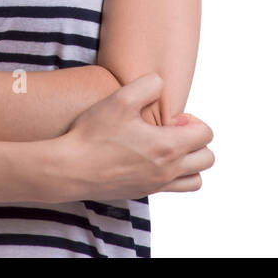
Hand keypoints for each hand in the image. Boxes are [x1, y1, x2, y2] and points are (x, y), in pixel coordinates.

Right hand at [57, 73, 214, 201]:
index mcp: (168, 147)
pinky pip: (173, 189)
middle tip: (172, 131)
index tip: (172, 118)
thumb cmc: (93, 135)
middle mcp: (168, 170)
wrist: (70, 169)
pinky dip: (173, 175)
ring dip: (189, 162)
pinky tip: (150, 160)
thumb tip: (161, 84)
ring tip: (167, 148)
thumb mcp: (120, 99)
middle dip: (196, 141)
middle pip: (207, 159)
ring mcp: (156, 185)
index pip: (205, 135)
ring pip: (195, 180)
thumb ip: (148, 85)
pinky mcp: (143, 193)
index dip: (193, 121)